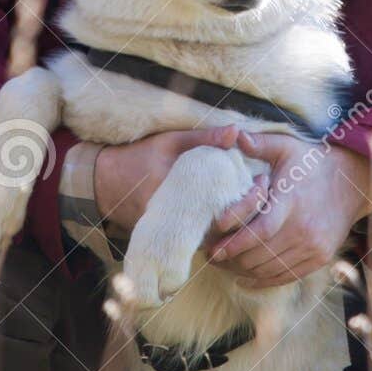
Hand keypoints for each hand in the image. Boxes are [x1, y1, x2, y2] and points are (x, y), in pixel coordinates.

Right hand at [93, 123, 267, 234]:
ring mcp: (177, 235)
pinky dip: (223, 225)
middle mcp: (181, 223)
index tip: (263, 183)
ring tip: (257, 198)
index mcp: (183, 198)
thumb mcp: (170, 142)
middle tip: (265, 190)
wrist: (107, 185)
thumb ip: (204, 138)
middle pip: (227, 228)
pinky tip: (236, 209)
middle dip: (250, 212)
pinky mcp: (175, 239)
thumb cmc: (140, 158)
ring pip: (218, 236)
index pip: (226, 210)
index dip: (250, 200)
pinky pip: (206, 237)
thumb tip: (237, 131)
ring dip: (239, 220)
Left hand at [206, 130, 371, 286]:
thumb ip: (260, 143)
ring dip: (244, 271)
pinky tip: (245, 278)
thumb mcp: (287, 147)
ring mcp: (314, 246)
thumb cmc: (312, 163)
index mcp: (292, 201)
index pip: (259, 232)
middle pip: (261, 255)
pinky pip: (287, 276)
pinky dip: (264, 281)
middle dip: (232, 259)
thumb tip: (234, 134)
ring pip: (271, 269)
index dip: (234, 244)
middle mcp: (304, 228)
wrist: (352, 182)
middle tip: (211, 257)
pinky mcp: (320, 257)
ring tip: (224, 266)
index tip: (213, 248)